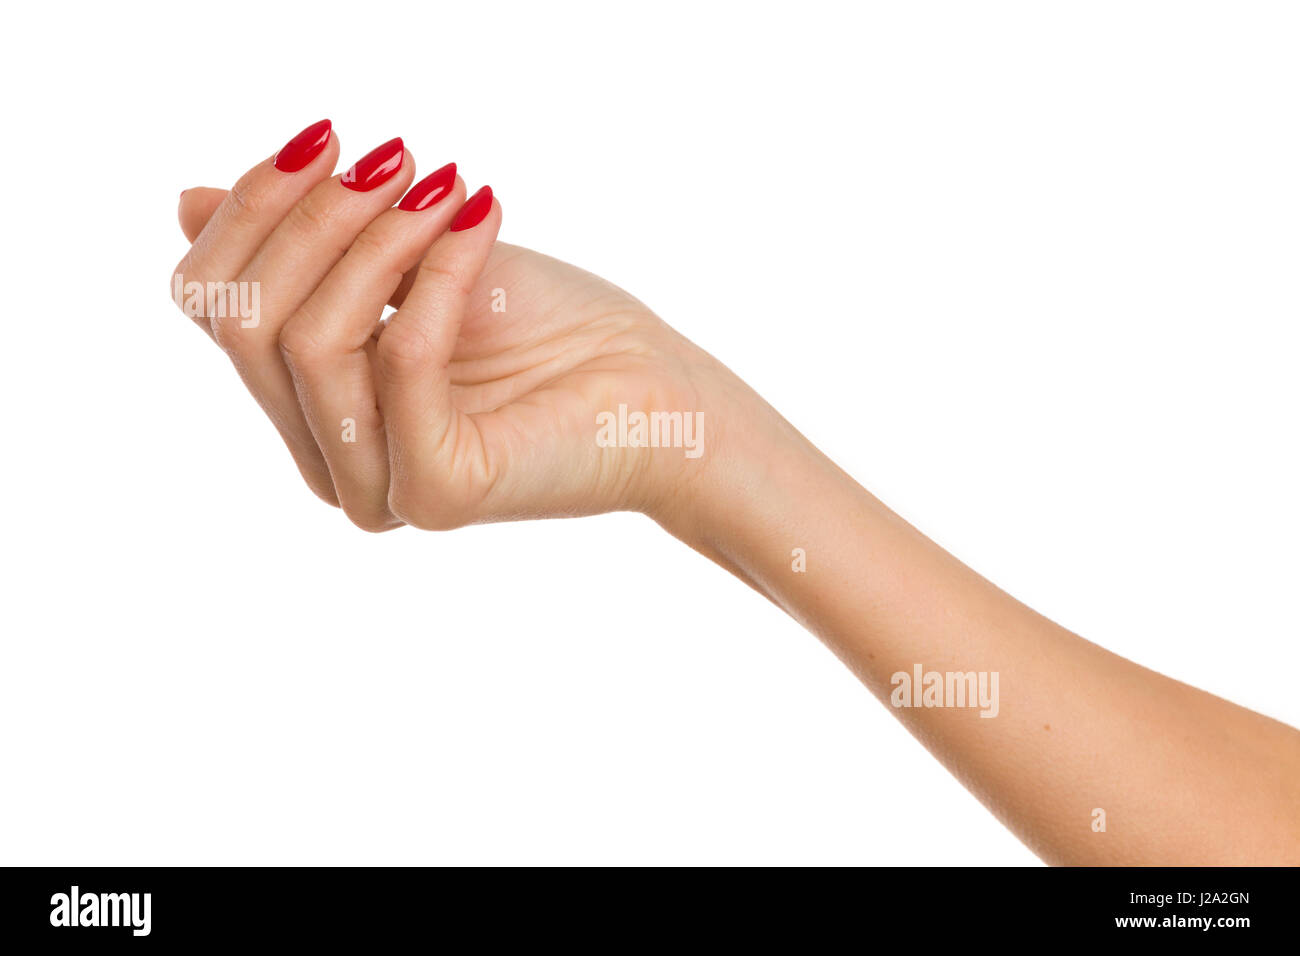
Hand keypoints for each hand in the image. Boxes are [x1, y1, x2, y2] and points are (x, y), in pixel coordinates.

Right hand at [173, 122, 745, 531]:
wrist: (658, 389)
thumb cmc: (548, 325)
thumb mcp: (411, 262)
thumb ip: (308, 245)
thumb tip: (186, 202)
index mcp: (308, 406)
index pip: (212, 303)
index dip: (251, 208)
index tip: (326, 137)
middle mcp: (327, 459)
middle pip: (244, 321)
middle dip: (311, 215)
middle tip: (395, 157)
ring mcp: (377, 487)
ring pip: (306, 341)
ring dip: (373, 239)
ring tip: (442, 185)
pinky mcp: (438, 492)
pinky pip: (400, 361)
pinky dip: (436, 274)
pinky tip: (478, 219)